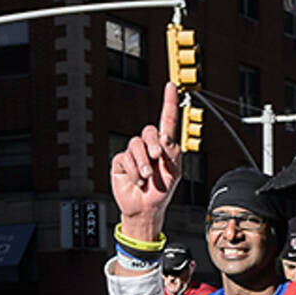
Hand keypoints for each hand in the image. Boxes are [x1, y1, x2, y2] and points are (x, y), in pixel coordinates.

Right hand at [110, 83, 182, 242]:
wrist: (145, 208)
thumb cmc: (161, 191)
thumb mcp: (174, 172)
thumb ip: (172, 152)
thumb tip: (164, 138)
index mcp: (165, 146)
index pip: (167, 120)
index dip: (169, 102)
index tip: (171, 86)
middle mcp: (149, 146)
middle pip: (149, 131)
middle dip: (153, 144)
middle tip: (157, 158)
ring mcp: (134, 153)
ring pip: (136, 144)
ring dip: (142, 162)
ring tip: (146, 177)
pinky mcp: (121, 161)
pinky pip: (125, 158)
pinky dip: (133, 171)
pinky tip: (137, 181)